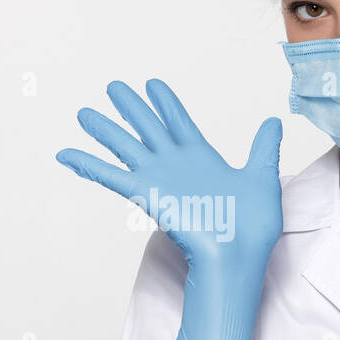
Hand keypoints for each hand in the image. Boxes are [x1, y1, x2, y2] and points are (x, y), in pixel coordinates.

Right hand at [56, 79, 282, 339]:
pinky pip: (111, 176)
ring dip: (104, 129)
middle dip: (130, 106)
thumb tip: (274, 122)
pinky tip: (65, 153)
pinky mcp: (146, 194)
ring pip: (125, 146)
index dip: (165, 103)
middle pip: (146, 127)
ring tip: (84, 113)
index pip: (178, 122)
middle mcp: (176, 166)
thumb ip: (263, 148)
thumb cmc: (252, 227)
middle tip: (113, 86)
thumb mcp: (262, 177)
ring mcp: (159, 179)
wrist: (239, 254)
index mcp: (201, 158)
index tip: (153, 84)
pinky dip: (87, 164)